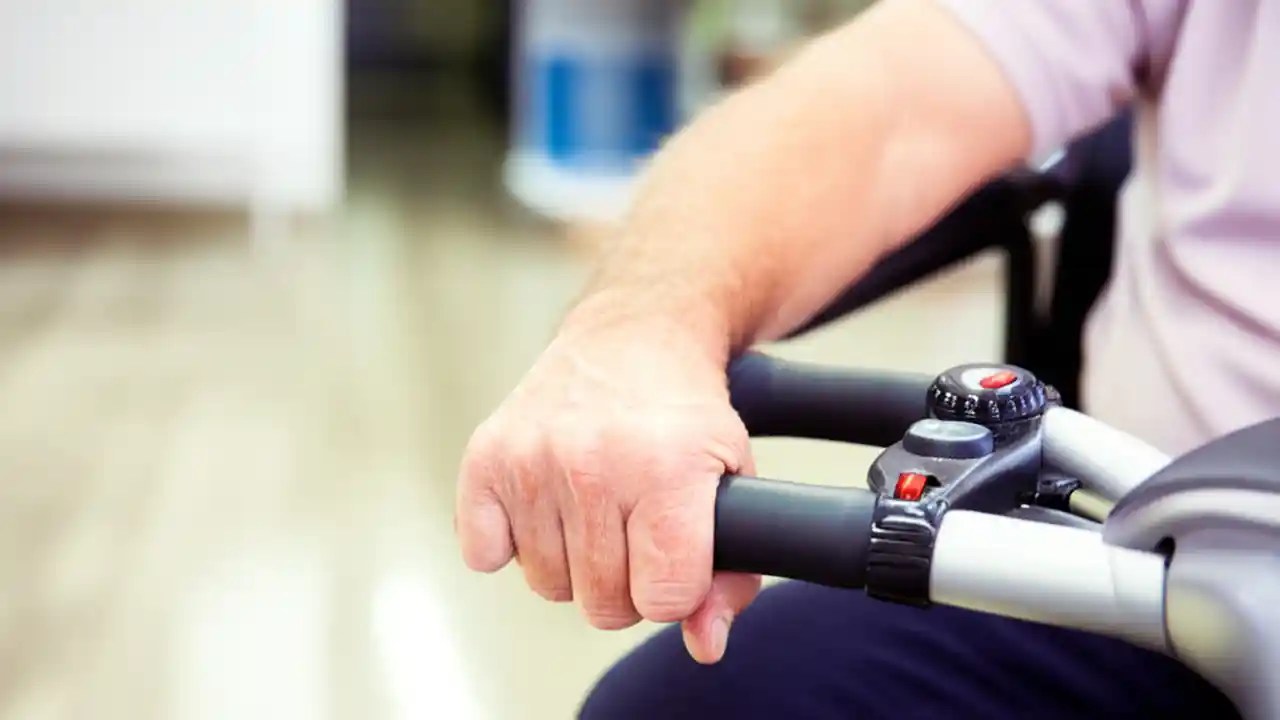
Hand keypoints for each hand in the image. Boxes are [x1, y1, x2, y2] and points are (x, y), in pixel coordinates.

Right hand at [455, 313, 759, 662]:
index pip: (662, 598)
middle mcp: (595, 463)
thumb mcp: (733, 483)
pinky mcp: (487, 455)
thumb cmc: (683, 416)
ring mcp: (534, 458)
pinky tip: (545, 503)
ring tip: (594, 508)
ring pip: (547, 586)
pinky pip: (484, 555)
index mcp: (667, 471)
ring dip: (572, 562)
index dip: (672, 587)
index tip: (674, 551)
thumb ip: (730, 577)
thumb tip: (704, 644)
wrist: (633, 336)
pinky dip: (509, 543)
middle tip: (634, 529)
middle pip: (603, 604)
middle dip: (624, 582)